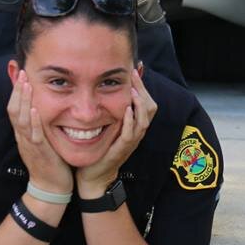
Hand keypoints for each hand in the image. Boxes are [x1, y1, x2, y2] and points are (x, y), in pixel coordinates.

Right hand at [6, 70, 72, 193]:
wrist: (50, 188)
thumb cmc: (49, 163)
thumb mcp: (42, 140)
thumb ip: (39, 126)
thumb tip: (41, 108)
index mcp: (23, 133)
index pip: (15, 108)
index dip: (16, 91)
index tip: (20, 74)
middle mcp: (23, 137)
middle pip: (14, 109)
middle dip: (18, 90)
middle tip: (21, 72)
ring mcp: (30, 144)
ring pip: (21, 119)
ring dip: (24, 101)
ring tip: (26, 84)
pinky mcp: (40, 152)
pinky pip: (34, 135)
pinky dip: (34, 122)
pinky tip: (36, 110)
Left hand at [76, 69, 157, 197]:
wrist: (93, 176)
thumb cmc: (99, 150)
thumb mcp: (107, 126)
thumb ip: (111, 110)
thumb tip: (107, 89)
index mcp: (134, 126)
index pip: (146, 102)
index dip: (143, 86)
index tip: (135, 68)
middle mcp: (136, 132)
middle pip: (150, 108)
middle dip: (143, 90)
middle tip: (134, 74)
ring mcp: (131, 142)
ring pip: (144, 119)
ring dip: (139, 103)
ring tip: (133, 89)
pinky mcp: (122, 150)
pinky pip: (131, 134)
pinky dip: (131, 120)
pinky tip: (127, 109)